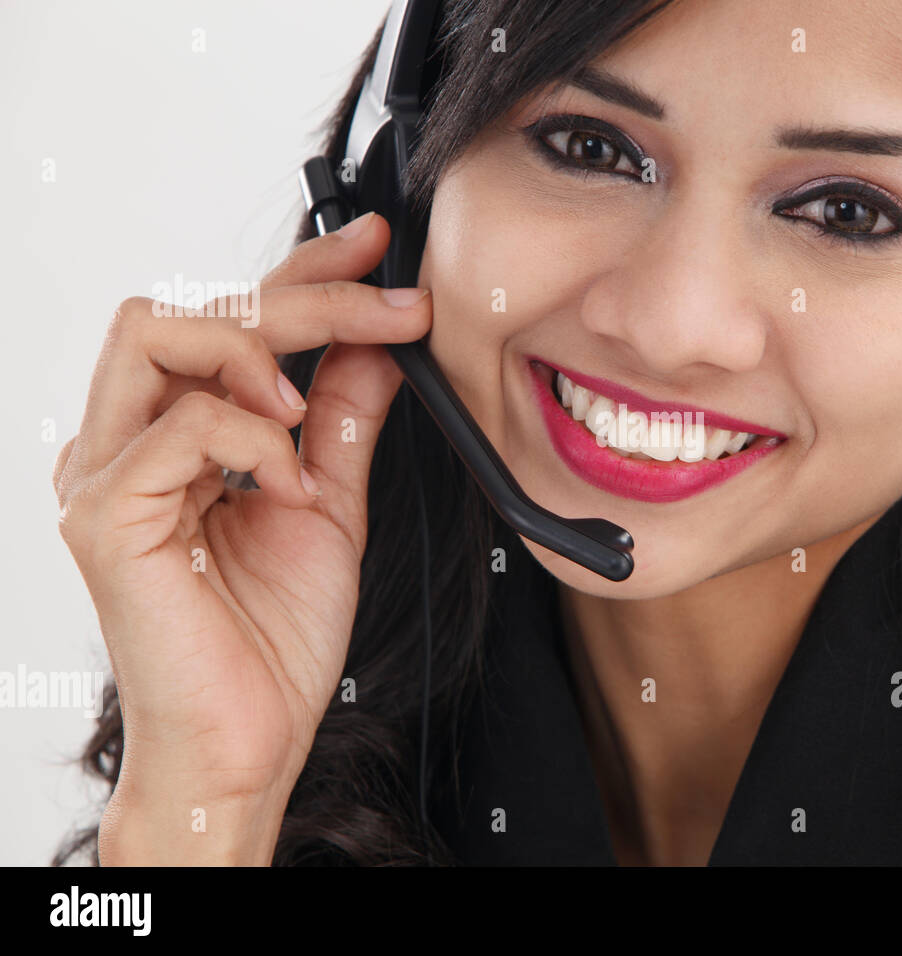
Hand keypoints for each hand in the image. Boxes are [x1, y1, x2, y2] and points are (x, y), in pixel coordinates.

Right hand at [52, 212, 430, 862]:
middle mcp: (127, 442)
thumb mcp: (329, 505)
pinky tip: (286, 489)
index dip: (304, 270)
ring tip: (305, 416)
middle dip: (305, 295)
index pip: (230, 319)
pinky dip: (252, 442)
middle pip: (194, 306)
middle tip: (391, 311)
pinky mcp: (105, 513)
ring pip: (160, 332)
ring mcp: (105, 473)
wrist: (251, 738)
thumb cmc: (274, 639)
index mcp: (174, 436)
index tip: (374, 247)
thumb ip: (340, 420)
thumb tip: (375, 346)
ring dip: (259, 354)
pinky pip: (179, 424)